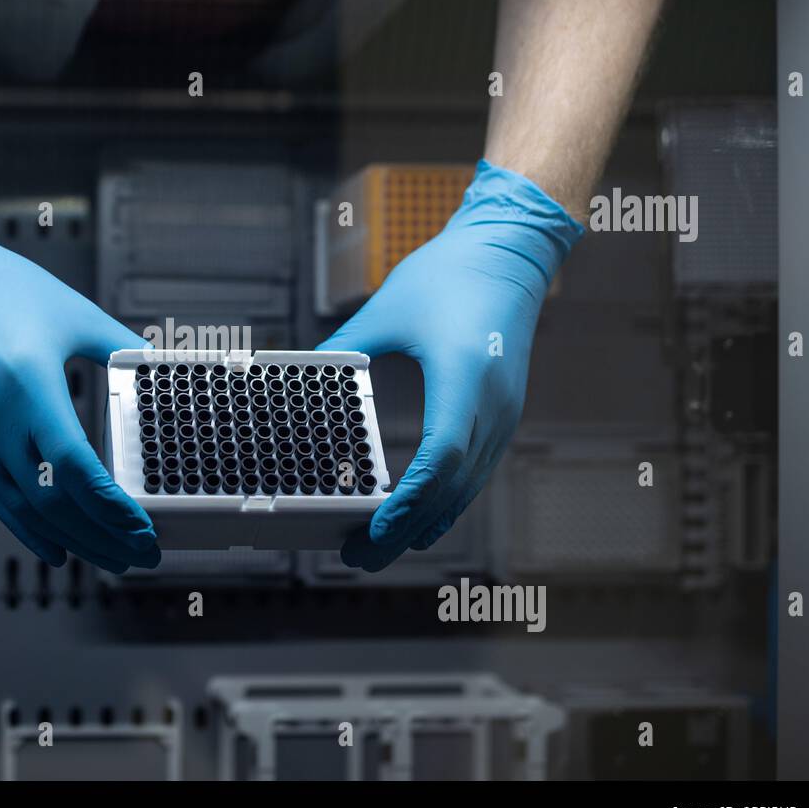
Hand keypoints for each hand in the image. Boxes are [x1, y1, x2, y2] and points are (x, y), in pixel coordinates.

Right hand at [0, 191, 159, 572]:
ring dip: (72, 540)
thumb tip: (159, 368)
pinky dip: (29, 529)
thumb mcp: (75, 314)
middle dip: (102, 535)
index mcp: (29, 385)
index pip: (74, 468)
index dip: (110, 506)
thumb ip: (121, 347)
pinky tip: (56, 548)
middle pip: (53, 500)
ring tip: (109, 558)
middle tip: (139, 553)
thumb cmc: (0, 288)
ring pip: (25, 508)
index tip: (141, 527)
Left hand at [318, 160, 582, 570]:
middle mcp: (492, 404)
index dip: (409, 501)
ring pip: (467, 488)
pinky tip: (419, 518)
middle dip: (407, 530)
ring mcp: (503, 412)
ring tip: (379, 547)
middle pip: (453, 488)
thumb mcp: (386, 310)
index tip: (376, 529)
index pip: (441, 457)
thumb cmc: (449, 273)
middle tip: (358, 556)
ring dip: (426, 522)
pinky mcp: (502, 413)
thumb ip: (343, 350)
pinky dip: (445, 501)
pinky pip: (475, 471)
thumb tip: (300, 378)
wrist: (508, 252)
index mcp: (463, 375)